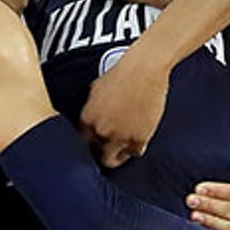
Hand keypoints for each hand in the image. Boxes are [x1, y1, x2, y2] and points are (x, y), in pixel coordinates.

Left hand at [81, 52, 169, 167]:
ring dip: (119, 153)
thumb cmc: (123, 74)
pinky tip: (136, 142)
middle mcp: (101, 130)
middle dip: (103, 151)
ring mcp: (120, 136)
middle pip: (98, 153)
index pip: (84, 140)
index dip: (93, 141)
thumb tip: (93, 118)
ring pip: (115, 158)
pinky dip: (135, 148)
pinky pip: (135, 152)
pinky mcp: (139, 138)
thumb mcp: (96, 90)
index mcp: (87, 118)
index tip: (98, 142)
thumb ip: (92, 109)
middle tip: (110, 148)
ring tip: (123, 149)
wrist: (144, 71)